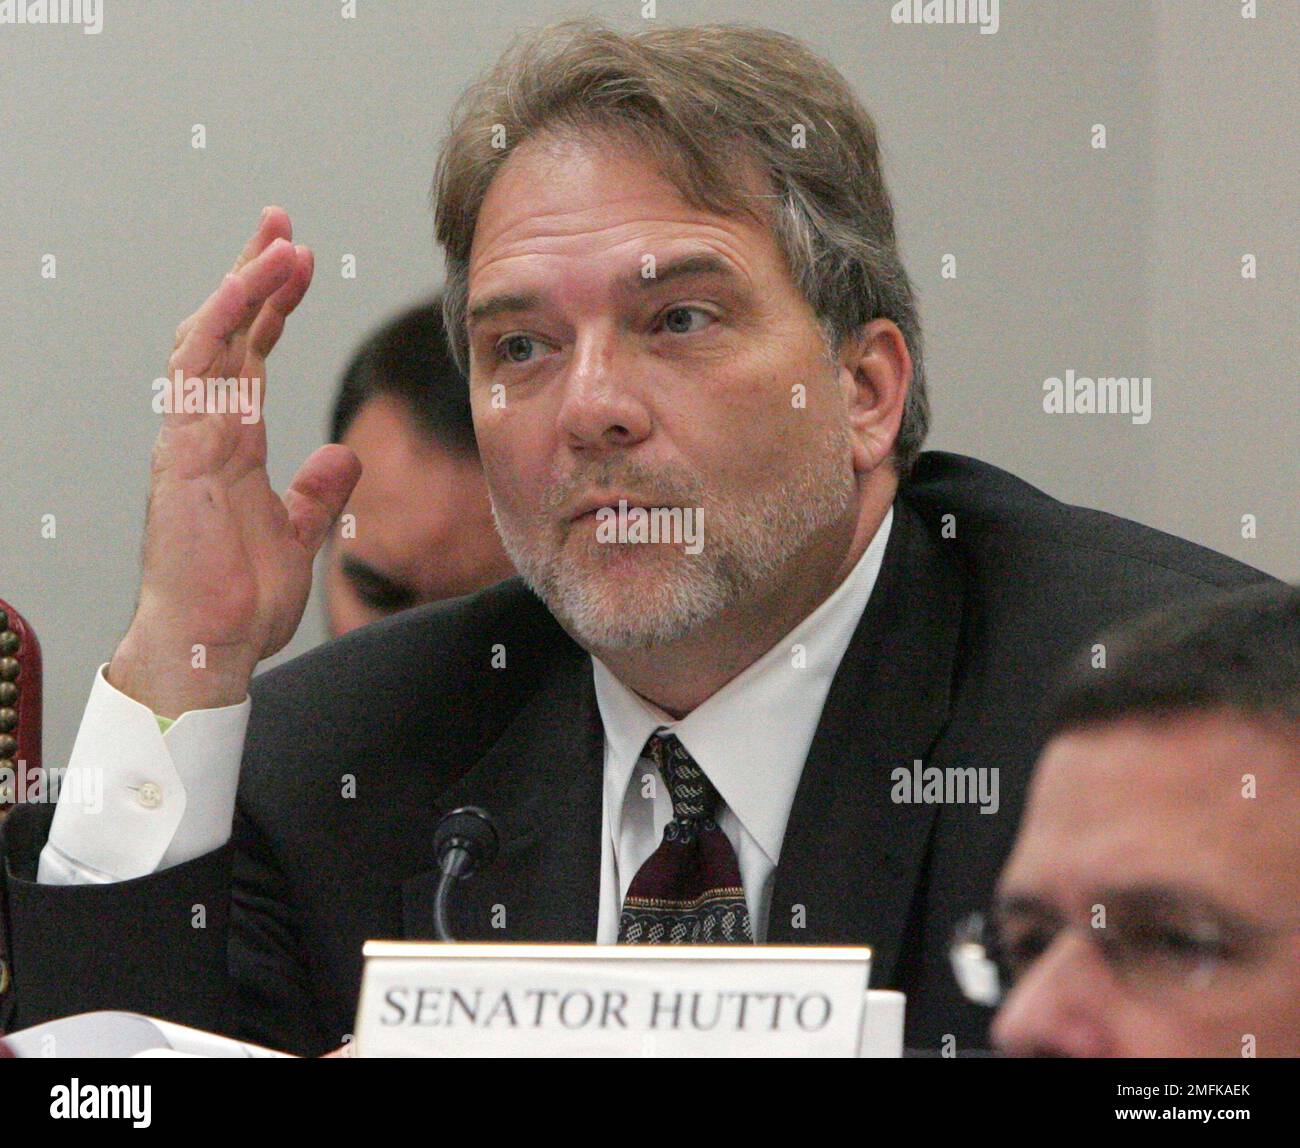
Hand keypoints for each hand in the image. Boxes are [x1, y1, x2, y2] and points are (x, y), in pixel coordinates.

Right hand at [109, 207, 360, 717]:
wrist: (212, 647)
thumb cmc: (240, 599)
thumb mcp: (299, 532)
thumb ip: (318, 491)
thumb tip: (342, 455)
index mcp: (234, 443)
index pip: (250, 356)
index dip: (272, 307)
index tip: (297, 264)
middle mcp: (208, 430)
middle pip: (228, 332)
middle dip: (254, 275)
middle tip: (281, 225)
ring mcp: (192, 437)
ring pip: (210, 338)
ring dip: (244, 285)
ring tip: (279, 239)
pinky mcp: (185, 453)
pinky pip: (199, 371)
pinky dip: (223, 321)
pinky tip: (250, 285)